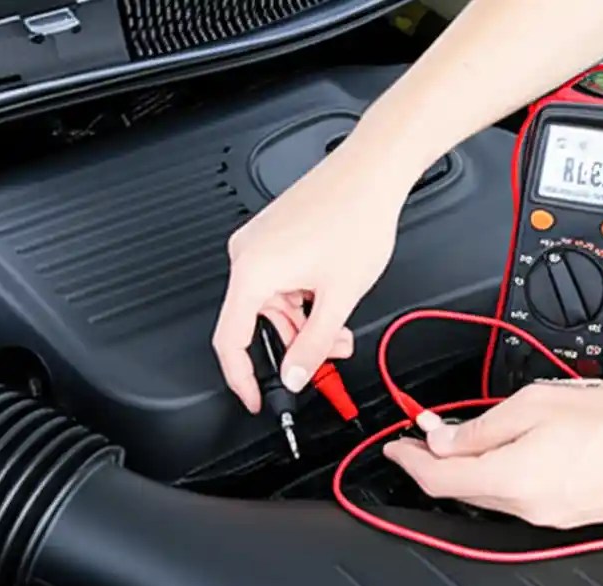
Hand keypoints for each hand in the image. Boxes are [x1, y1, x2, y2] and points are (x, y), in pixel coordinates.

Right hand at [212, 141, 407, 412]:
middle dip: (295, 344)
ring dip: (304, 320)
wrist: (371, 170)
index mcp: (251, 272)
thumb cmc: (356, 216)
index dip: (241, 379)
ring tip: (340, 322)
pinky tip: (330, 293)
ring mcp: (258, 241)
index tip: (254, 399)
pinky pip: (278, 279)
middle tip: (328, 354)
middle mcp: (246, 254)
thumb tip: (296, 375)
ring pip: (273, 302)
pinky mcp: (272, 233)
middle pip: (257, 322)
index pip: (230, 342)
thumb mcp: (339, 297)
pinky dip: (302, 296)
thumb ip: (314, 345)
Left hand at [383, 380, 602, 528]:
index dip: (409, 460)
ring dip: (470, 468)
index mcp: (511, 478)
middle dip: (436, 462)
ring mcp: (550, 517)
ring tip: (467, 436)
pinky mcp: (571, 515)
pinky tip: (511, 452)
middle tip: (425, 434)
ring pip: (491, 494)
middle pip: (460, 489)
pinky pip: (520, 497)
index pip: (438, 478)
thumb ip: (482, 425)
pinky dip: (503, 475)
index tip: (394, 446)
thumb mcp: (536, 404)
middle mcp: (526, 508)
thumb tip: (443, 436)